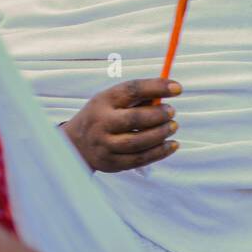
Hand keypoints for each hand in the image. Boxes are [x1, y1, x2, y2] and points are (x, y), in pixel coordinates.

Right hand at [62, 79, 182, 172]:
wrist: (75, 144)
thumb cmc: (102, 116)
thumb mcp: (111, 100)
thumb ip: (138, 97)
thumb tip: (169, 91)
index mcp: (103, 101)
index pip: (131, 90)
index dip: (156, 87)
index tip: (177, 88)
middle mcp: (102, 123)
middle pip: (134, 119)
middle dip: (158, 115)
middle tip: (172, 111)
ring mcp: (105, 145)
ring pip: (138, 142)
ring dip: (160, 134)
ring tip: (173, 126)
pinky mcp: (112, 163)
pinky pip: (139, 159)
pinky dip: (159, 152)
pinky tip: (171, 145)